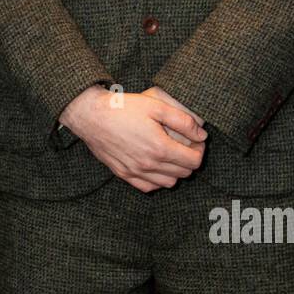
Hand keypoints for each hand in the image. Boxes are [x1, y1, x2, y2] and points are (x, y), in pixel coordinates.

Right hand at [59, 86, 206, 191]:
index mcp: (160, 148)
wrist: (91, 116)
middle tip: (184, 145)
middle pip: (183, 173)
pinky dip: (156, 179)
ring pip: (168, 182)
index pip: (194, 161)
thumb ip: (183, 121)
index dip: (200, 151)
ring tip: (169, 154)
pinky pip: (148, 187)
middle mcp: (149, 165)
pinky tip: (154, 164)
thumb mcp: (156, 106)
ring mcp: (135, 172)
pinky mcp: (124, 174)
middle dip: (189, 159)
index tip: (196, 141)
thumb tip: (202, 135)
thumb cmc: (123, 108)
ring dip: (174, 171)